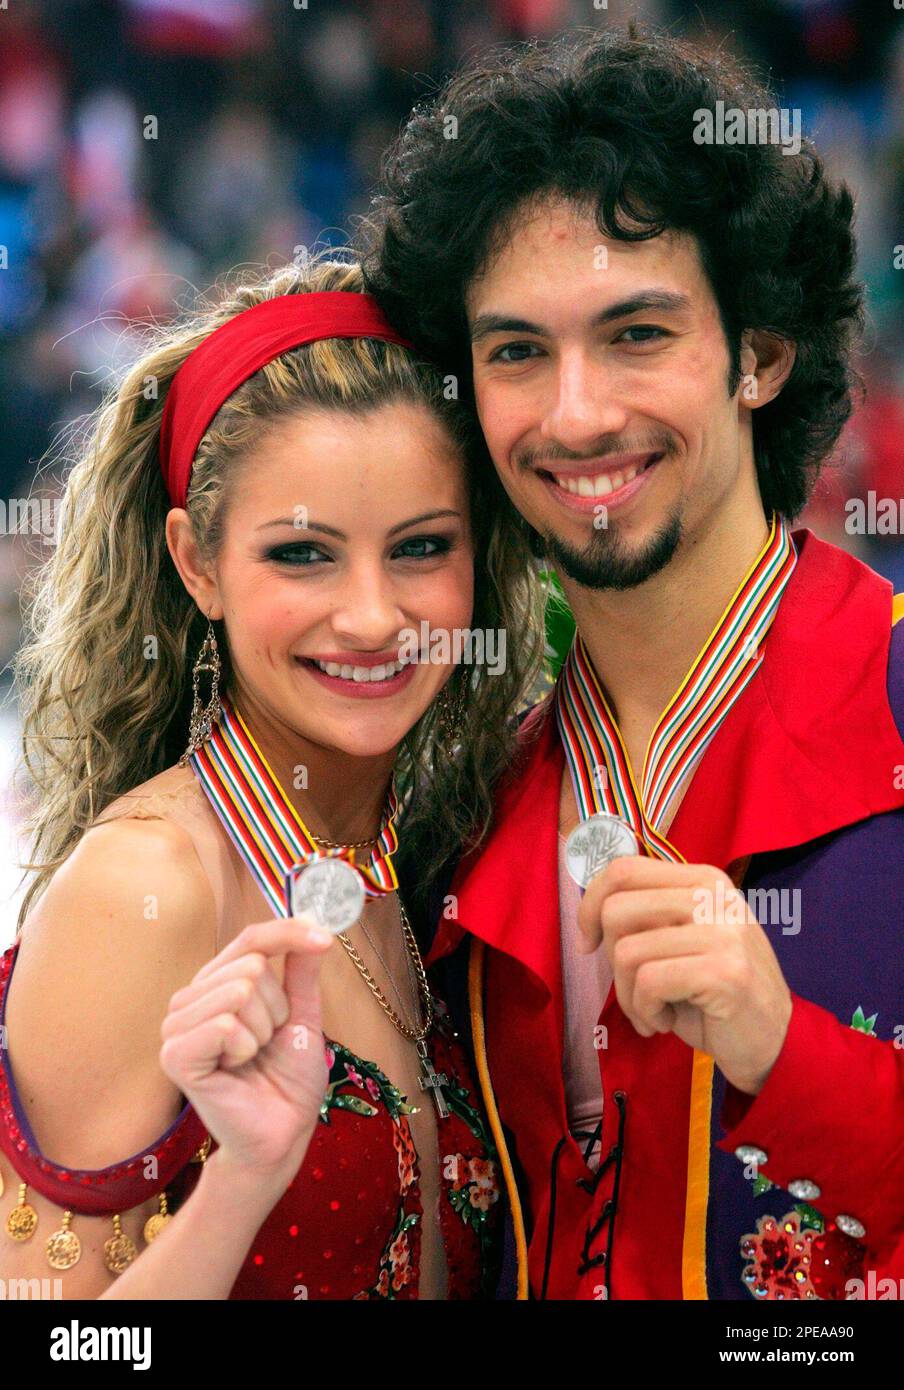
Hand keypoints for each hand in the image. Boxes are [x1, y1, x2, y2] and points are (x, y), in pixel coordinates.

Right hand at [159, 916, 332, 1187]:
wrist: (282, 1134)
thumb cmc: (287, 1079)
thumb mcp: (302, 1015)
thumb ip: (300, 971)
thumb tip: (313, 924)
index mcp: (217, 984)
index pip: (251, 938)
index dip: (289, 932)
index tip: (325, 938)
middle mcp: (191, 999)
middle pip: (251, 964)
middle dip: (277, 1007)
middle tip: (268, 1043)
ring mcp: (177, 1026)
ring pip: (240, 990)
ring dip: (263, 1030)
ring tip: (253, 1057)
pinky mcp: (175, 1055)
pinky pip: (226, 1024)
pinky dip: (246, 1048)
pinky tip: (236, 1070)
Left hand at [577, 857, 791, 1094]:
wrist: (774, 1041)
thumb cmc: (715, 994)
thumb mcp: (683, 941)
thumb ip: (649, 915)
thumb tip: (590, 910)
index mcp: (703, 880)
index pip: (624, 869)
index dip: (590, 905)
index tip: (590, 942)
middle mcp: (714, 896)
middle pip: (616, 911)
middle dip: (612, 963)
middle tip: (637, 991)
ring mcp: (723, 932)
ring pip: (627, 952)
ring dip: (630, 997)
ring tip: (656, 1012)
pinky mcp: (724, 971)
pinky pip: (648, 983)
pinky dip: (646, 1012)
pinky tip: (667, 1022)